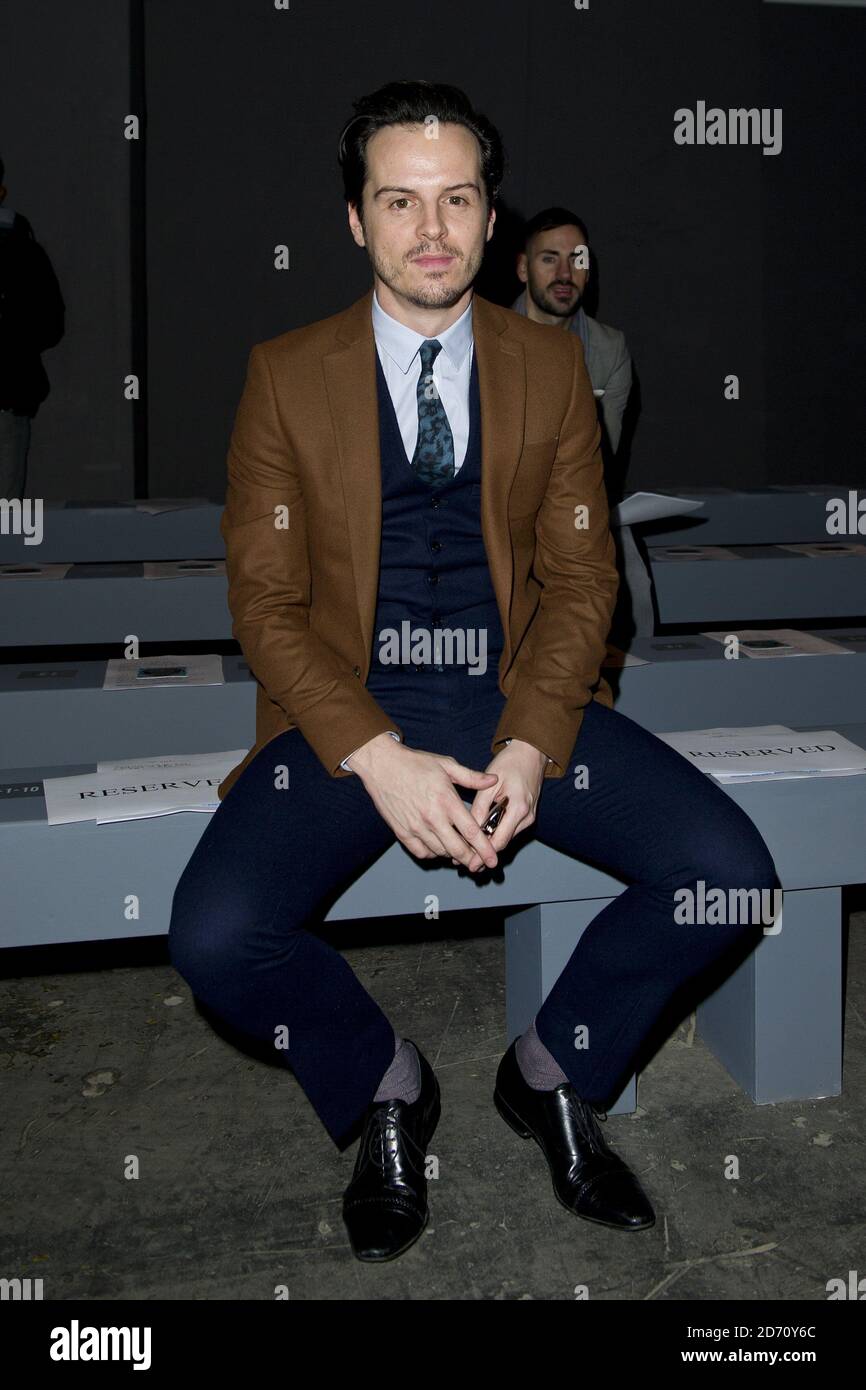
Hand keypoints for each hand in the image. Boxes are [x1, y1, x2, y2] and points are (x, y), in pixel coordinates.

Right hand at [349, 734, 499, 870]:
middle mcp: (432, 817)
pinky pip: (421, 852)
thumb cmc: (414, 763)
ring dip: (452, 855)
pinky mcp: (401, 832)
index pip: (471, 832)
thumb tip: (493, 780)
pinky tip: (438, 846)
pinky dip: (432, 854)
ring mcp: (415, 827)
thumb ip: (472, 777)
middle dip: (471, 859)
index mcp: (446, 801)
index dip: (485, 849)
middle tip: (478, 861)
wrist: (382, 764)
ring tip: (458, 849)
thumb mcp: (446, 764)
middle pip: (457, 850)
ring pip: (440, 853)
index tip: (493, 859)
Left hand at [458, 740, 547, 871]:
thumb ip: (480, 808)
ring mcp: (529, 817)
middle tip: (465, 863)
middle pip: (503, 843)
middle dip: (484, 854)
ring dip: (489, 845)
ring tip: (469, 854)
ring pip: (506, 838)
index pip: (499, 841)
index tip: (469, 863)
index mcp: (518, 809)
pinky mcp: (527, 815)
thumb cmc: (509, 764)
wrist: (530, 754)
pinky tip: (482, 839)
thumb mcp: (490, 785)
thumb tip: (469, 829)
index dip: (483, 854)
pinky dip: (496, 835)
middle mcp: (527, 817)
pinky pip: (509, 830)